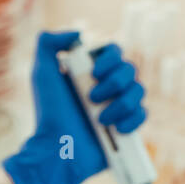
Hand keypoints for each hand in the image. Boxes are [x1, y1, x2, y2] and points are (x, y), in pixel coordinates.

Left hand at [2, 33, 146, 183]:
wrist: (57, 150)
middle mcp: (107, 88)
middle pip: (130, 69)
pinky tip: (114, 129)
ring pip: (139, 91)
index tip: (94, 72)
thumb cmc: (48, 113)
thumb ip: (48, 43)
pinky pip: (143, 115)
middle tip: (91, 98)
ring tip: (99, 119)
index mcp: (91, 73)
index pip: (114, 52)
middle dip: (113, 83)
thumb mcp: (41, 73)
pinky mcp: (126, 128)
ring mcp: (118, 108)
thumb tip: (78, 33)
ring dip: (121, 104)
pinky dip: (131, 120)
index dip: (110, 59)